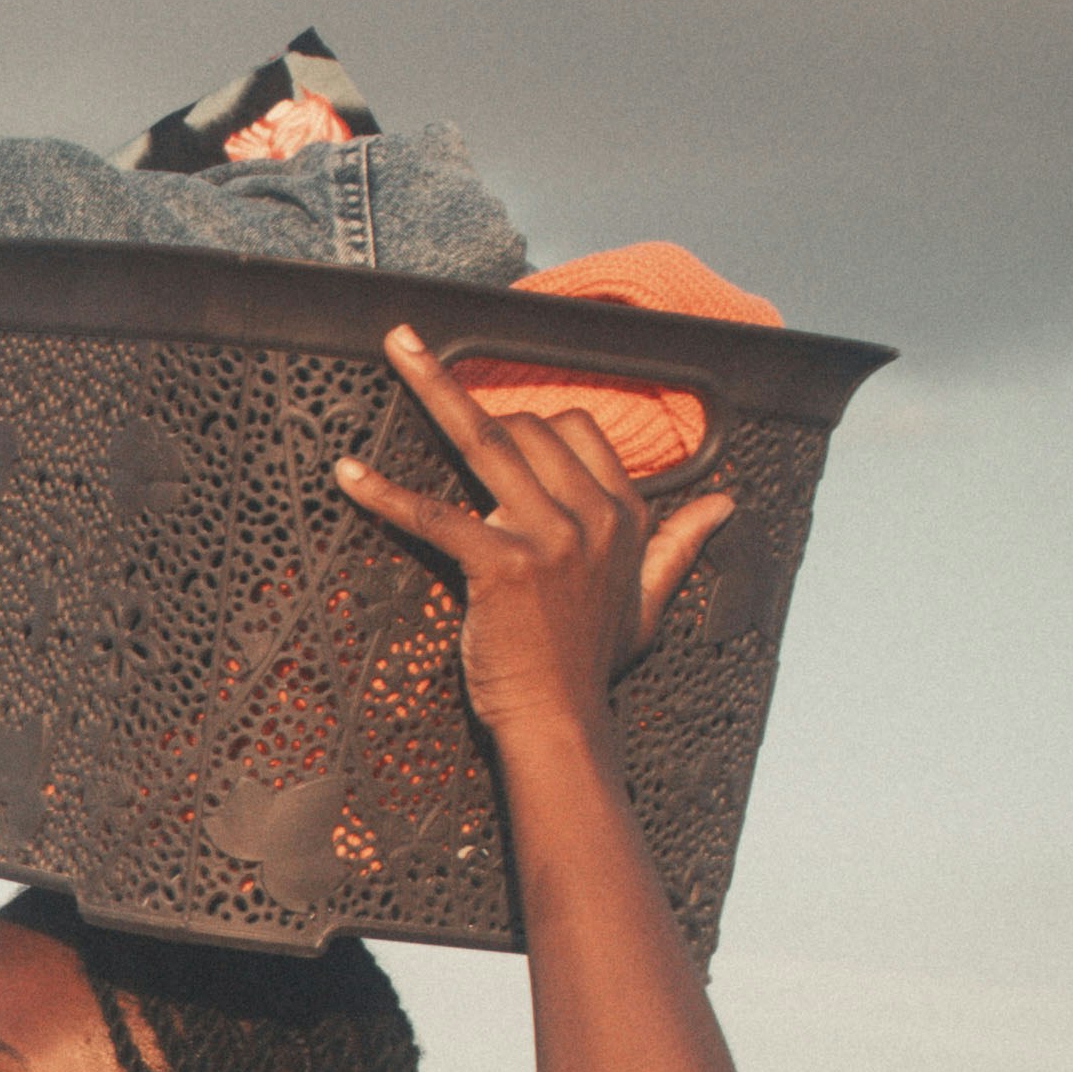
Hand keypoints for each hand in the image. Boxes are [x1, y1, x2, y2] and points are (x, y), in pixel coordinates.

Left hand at [331, 324, 736, 754]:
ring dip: (433, 391)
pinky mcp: (501, 566)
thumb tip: (724, 503)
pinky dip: (386, 492)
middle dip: (479, 410)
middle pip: (530, 427)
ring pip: (487, 441)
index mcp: (623, 516)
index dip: (531, 417)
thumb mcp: (652, 602)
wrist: (561, 720)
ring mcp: (547, 538)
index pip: (579, 429)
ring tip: (396, 351)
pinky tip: (348, 472)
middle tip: (431, 399)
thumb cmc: (592, 665)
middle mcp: (590, 517)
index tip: (495, 413)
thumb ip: (681, 544)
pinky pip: (436, 513)